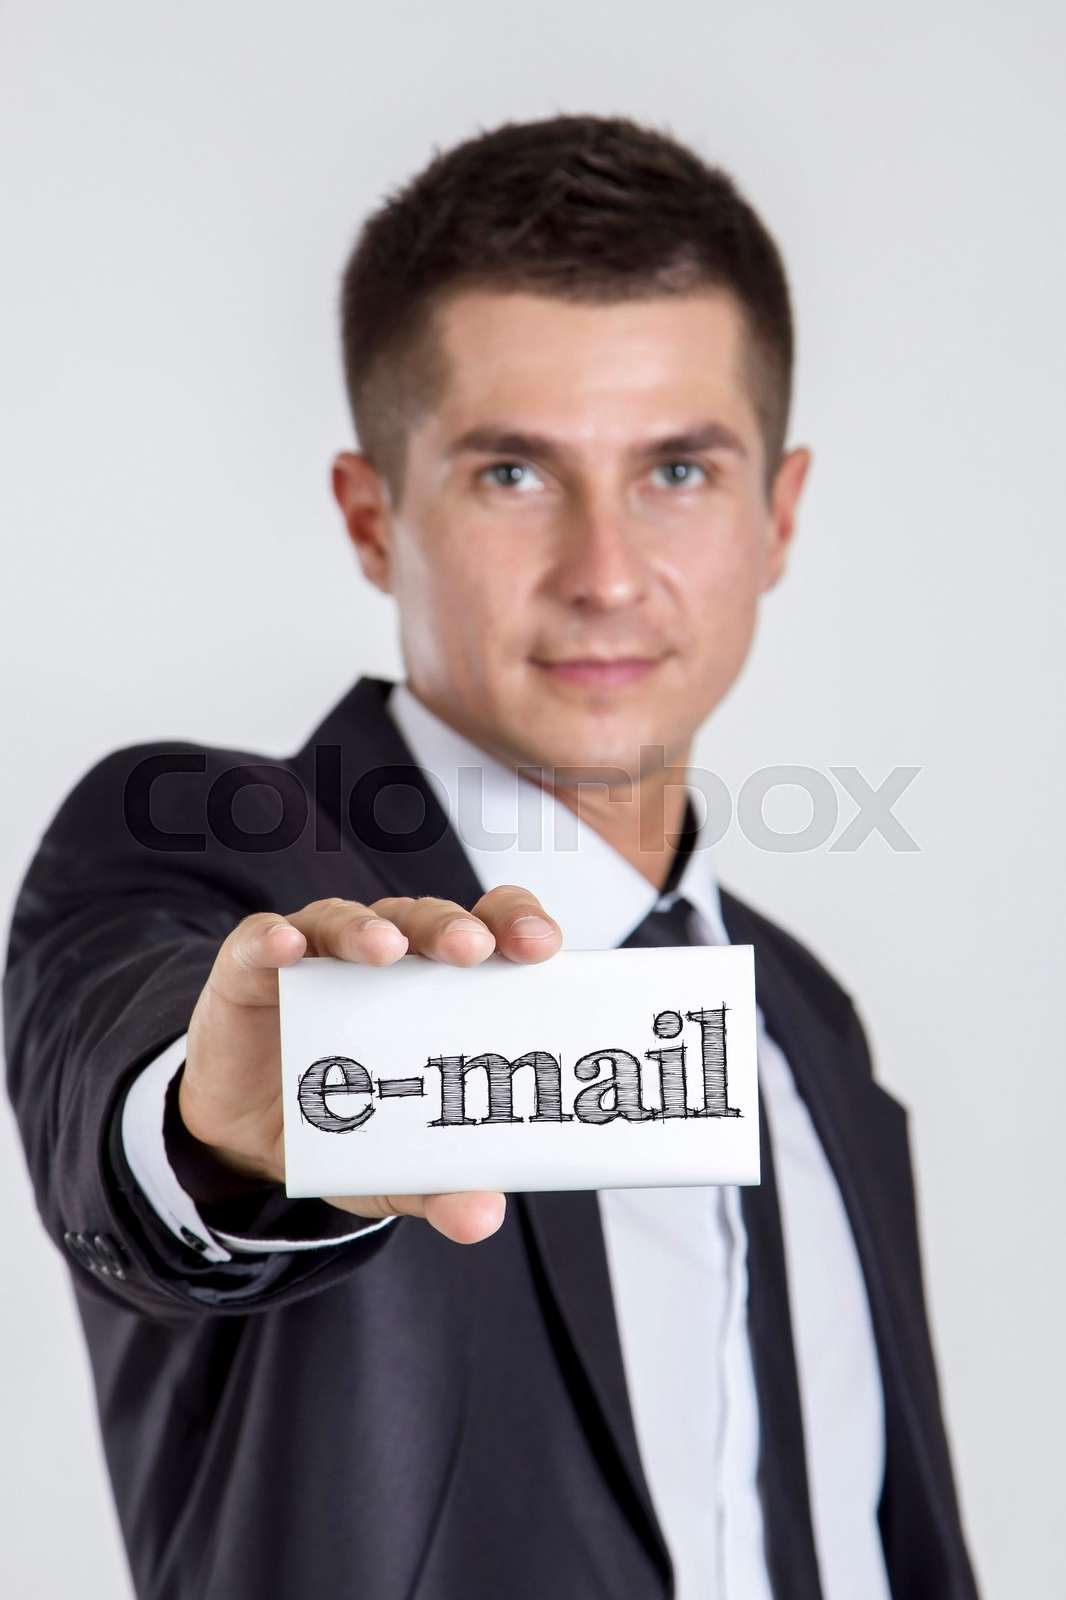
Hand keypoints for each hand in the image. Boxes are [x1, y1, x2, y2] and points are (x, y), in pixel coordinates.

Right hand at [180, 888, 561, 1242]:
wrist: (247, 1140)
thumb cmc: (342, 1123)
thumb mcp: (393, 1166)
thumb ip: (439, 1185)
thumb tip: (483, 1215)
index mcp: (439, 983)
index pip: (489, 930)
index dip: (517, 925)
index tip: (543, 948)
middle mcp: (386, 956)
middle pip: (428, 920)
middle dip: (455, 929)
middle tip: (474, 951)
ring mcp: (317, 956)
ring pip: (349, 921)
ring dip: (370, 930)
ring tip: (386, 949)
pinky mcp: (251, 970)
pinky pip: (261, 942)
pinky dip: (274, 938)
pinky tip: (286, 946)